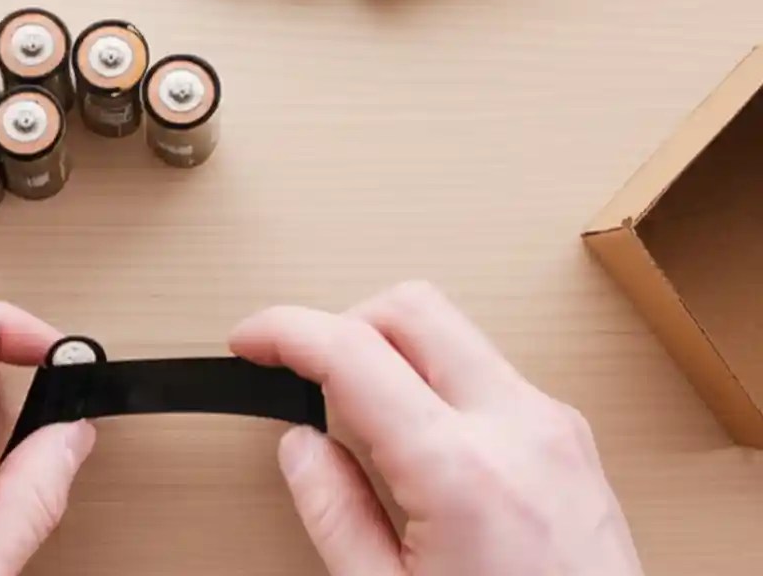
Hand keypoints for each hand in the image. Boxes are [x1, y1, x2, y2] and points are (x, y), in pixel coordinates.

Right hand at [232, 282, 644, 575]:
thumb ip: (333, 512)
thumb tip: (300, 443)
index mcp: (461, 470)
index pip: (353, 351)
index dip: (285, 331)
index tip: (250, 340)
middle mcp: (518, 425)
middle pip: (412, 308)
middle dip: (342, 322)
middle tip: (303, 371)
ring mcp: (553, 424)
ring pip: (452, 332)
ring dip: (392, 351)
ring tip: (359, 416)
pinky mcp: (570, 436)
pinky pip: (486, 371)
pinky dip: (434, 379)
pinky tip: (414, 435)